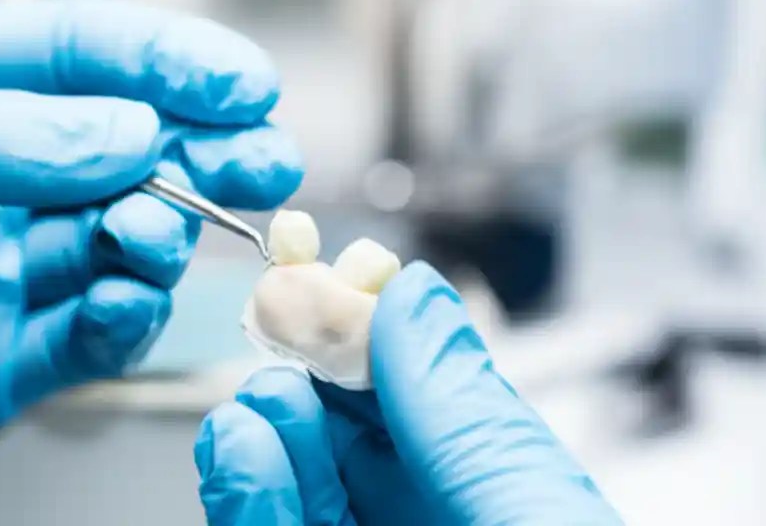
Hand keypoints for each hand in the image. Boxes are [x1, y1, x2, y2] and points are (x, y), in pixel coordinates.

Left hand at [0, 0, 302, 509]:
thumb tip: (121, 135)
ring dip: (159, 230)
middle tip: (257, 156)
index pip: (76, 54)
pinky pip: (89, 333)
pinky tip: (122, 301)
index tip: (234, 81)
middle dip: (200, 144)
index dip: (165, 58)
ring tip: (155, 231)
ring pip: (118, 239)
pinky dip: (123, 317)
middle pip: (122, 145)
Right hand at [195, 263, 623, 524]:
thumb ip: (457, 404)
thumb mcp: (521, 494)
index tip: (326, 263)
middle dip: (299, 367)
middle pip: (336, 426)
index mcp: (489, 478)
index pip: (411, 385)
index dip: (365, 320)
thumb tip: (412, 294)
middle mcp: (421, 510)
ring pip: (290, 478)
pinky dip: (245, 492)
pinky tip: (243, 449)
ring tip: (264, 395)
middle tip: (278, 323)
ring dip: (262, 427)